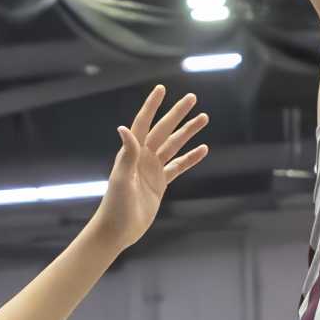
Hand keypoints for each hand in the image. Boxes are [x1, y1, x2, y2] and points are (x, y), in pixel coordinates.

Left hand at [88, 86, 209, 249]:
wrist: (117, 230)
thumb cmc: (115, 205)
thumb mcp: (122, 179)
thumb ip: (126, 154)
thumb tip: (124, 127)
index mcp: (131, 153)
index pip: (143, 123)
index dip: (152, 106)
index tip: (161, 89)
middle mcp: (142, 157)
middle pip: (163, 130)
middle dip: (177, 113)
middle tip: (192, 97)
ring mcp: (152, 170)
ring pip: (174, 145)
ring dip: (188, 132)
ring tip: (204, 118)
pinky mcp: (160, 183)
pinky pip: (178, 166)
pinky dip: (190, 158)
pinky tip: (203, 149)